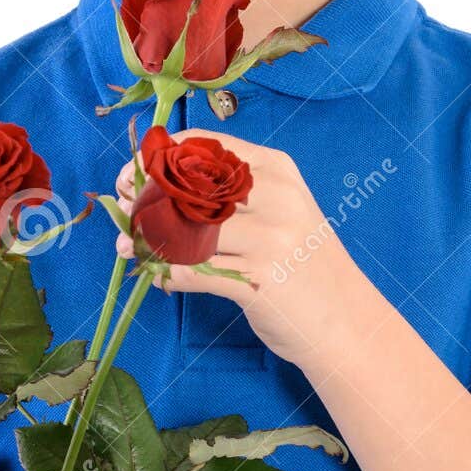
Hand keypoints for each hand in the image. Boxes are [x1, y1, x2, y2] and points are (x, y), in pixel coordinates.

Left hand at [115, 128, 357, 370]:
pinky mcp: (256, 283)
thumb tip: (160, 182)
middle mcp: (274, 199)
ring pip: (183, 231)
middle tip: (121, 207)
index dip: (160, 157)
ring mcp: (268, 241)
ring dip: (146, 240)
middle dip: (144, 196)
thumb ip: (233, 193)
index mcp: (277, 170)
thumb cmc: (306, 263)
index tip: (133, 171)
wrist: (350, 323)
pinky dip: (165, 274)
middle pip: (188, 188)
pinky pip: (191, 273)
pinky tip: (156, 276)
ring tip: (127, 247)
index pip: (204, 147)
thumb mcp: (283, 211)